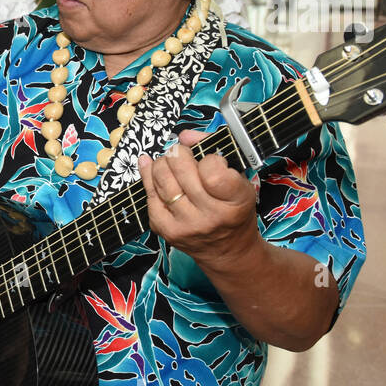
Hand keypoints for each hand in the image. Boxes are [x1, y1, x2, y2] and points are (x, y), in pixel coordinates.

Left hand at [137, 129, 260, 271]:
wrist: (228, 250)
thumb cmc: (234, 209)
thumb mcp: (238, 179)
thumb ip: (213, 150)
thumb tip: (184, 136)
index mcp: (235, 201)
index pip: (213, 172)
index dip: (209, 159)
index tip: (211, 161)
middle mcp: (210, 215)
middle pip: (181, 171)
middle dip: (178, 154)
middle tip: (181, 153)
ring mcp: (186, 225)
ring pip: (162, 181)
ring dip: (162, 163)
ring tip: (169, 161)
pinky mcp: (166, 230)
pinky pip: (150, 196)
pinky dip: (147, 176)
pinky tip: (149, 166)